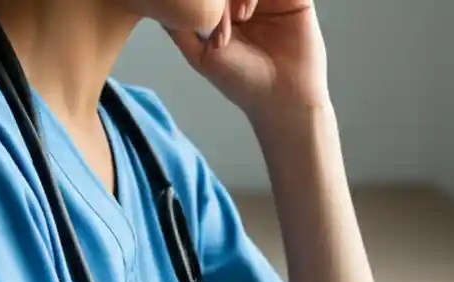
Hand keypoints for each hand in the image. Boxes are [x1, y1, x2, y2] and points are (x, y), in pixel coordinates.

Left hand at [168, 0, 328, 122]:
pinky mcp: (296, 0)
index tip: (203, 18)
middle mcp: (250, 2)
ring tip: (238, 17)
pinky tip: (249, 12)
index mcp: (228, 11)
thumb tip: (157, 6)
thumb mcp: (199, 54)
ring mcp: (272, 0)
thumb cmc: (242, 82)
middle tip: (224, 17)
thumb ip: (179, 28)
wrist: (282, 99)